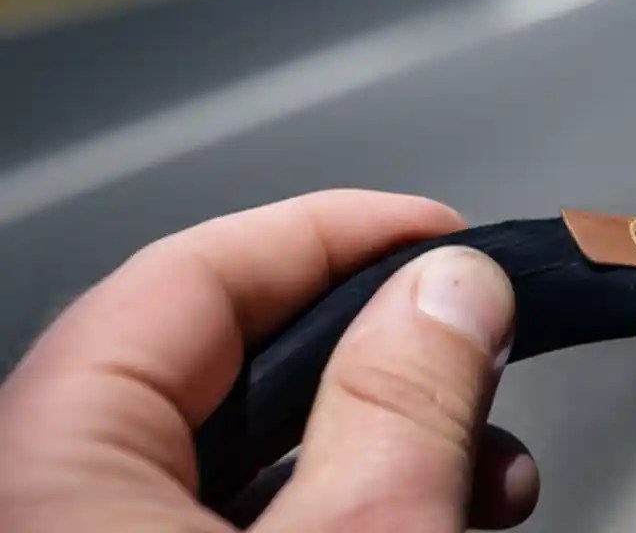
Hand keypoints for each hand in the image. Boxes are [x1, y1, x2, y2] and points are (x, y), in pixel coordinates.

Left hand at [0, 190, 537, 531]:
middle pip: (228, 367)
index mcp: (43, 472)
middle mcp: (48, 505)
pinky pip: (242, 523)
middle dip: (385, 356)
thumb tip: (451, 286)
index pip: (190, 278)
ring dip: (386, 443)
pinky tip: (431, 520)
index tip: (442, 234)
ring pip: (248, 459)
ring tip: (489, 476)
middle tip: (480, 351)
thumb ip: (400, 405)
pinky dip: (345, 510)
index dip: (336, 233)